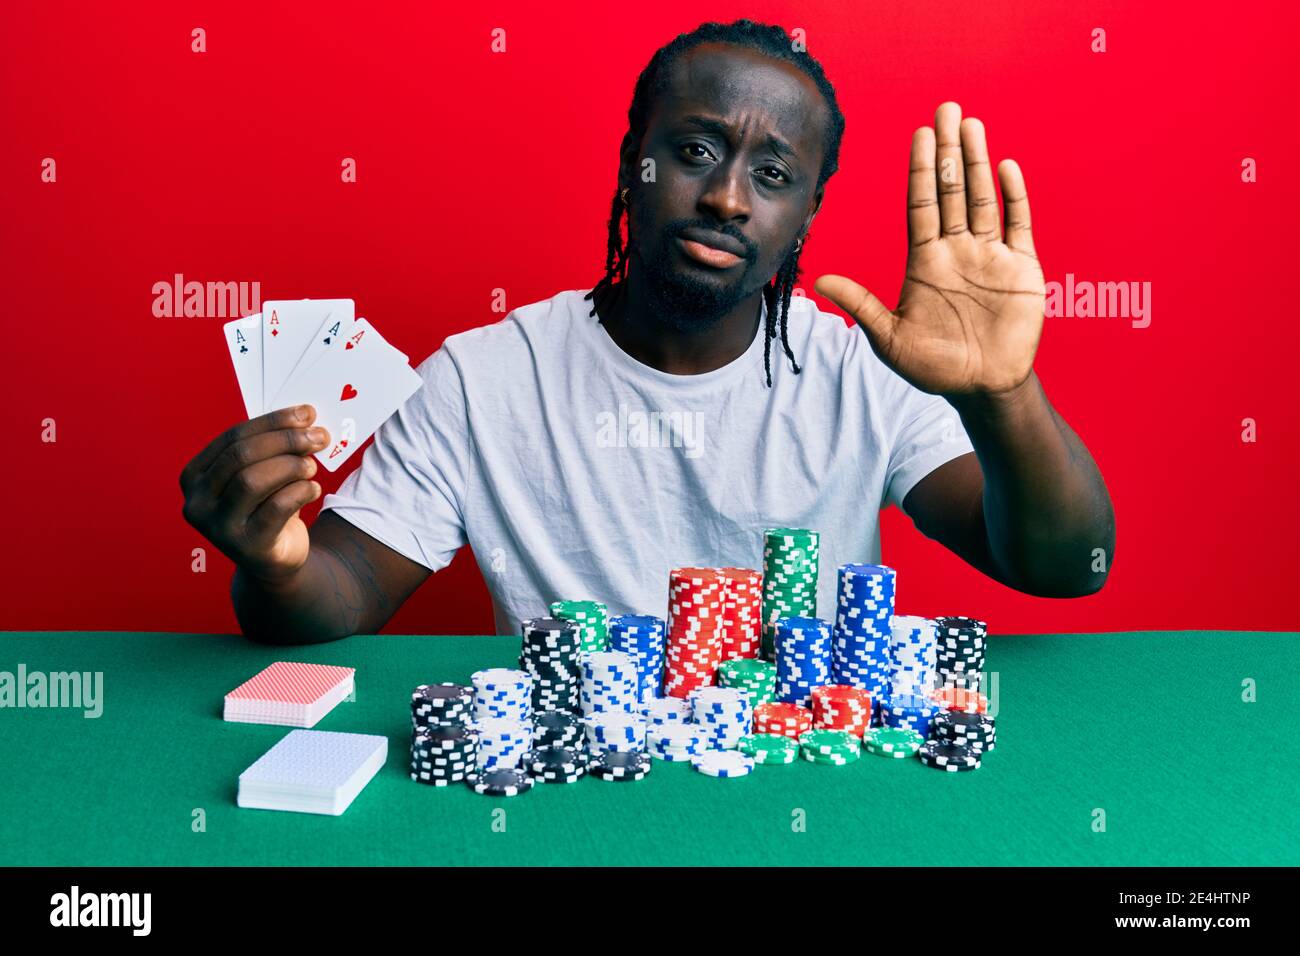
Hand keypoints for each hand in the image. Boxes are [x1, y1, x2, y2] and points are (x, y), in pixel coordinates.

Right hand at [179, 405, 330, 582]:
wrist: (273, 560)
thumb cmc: (267, 507)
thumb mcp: (263, 475)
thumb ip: (274, 449)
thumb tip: (305, 417)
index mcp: (194, 476)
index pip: (232, 438)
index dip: (272, 422)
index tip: (306, 413)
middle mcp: (197, 502)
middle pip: (241, 456)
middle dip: (285, 441)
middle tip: (319, 436)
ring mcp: (217, 527)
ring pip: (253, 481)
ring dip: (291, 467)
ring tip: (312, 466)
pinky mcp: (245, 546)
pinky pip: (275, 508)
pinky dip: (300, 492)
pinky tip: (314, 489)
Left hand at [815, 102, 1044, 397]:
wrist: (981, 389)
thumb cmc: (933, 367)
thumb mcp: (890, 338)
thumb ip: (861, 305)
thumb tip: (820, 281)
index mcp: (926, 261)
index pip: (922, 204)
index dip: (921, 170)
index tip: (918, 135)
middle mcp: (957, 250)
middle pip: (952, 190)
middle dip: (948, 150)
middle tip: (946, 108)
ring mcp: (990, 256)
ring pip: (983, 198)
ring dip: (978, 162)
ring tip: (971, 125)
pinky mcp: (1021, 269)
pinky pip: (1018, 224)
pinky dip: (1013, 196)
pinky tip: (1005, 167)